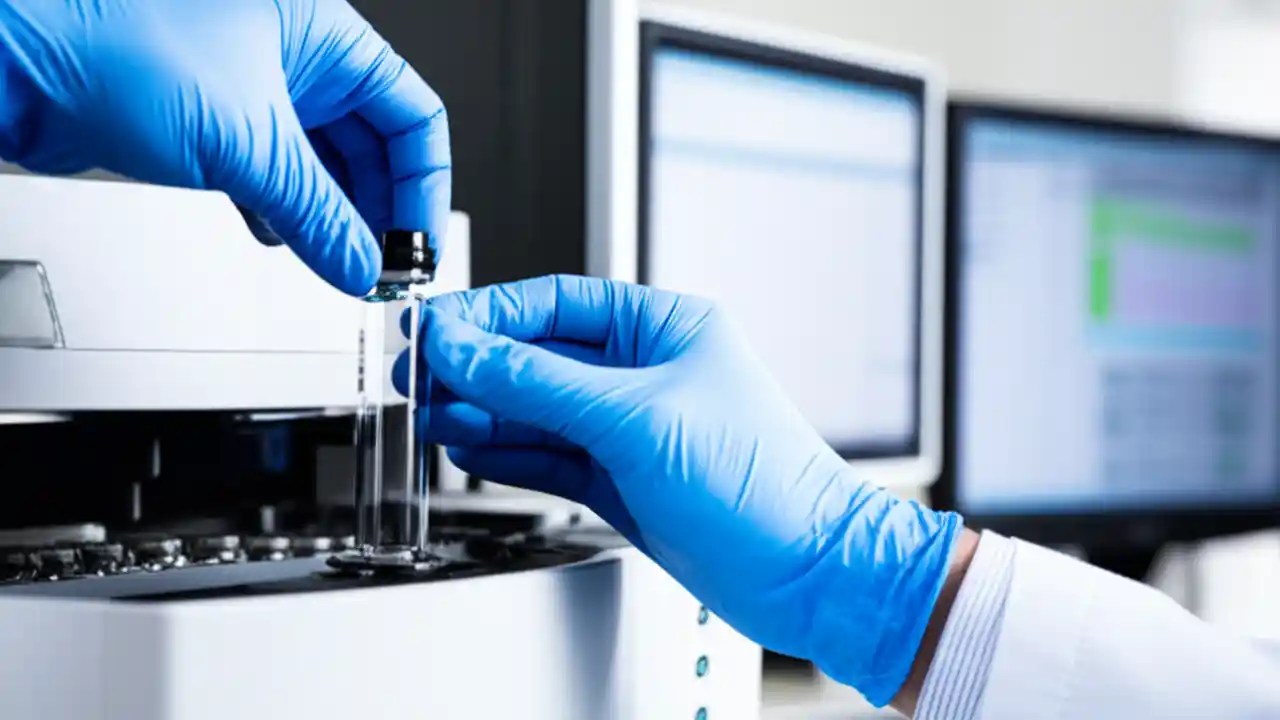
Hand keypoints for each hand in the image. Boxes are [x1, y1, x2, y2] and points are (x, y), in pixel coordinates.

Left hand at [0, 0, 449, 294]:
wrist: (14, 54)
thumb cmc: (110, 40)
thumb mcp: (247, 142)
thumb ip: (318, 214)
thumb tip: (360, 261)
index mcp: (320, 31)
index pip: (410, 112)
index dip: (423, 184)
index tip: (416, 242)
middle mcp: (293, 54)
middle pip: (371, 142)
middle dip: (379, 208)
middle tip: (380, 264)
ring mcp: (251, 86)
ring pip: (321, 163)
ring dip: (332, 216)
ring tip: (338, 263)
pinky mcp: (210, 120)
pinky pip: (273, 173)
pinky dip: (285, 212)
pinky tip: (285, 239)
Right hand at [396, 275, 962, 705]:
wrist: (808, 571)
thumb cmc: (762, 482)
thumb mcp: (637, 417)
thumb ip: (541, 383)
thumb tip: (467, 347)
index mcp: (666, 327)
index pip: (558, 302)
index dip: (491, 314)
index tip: (438, 328)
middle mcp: (646, 373)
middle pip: (540, 355)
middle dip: (479, 365)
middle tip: (422, 374)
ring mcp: (631, 429)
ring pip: (538, 409)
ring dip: (485, 410)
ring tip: (433, 413)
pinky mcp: (622, 480)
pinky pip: (550, 455)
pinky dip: (509, 452)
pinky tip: (471, 446)